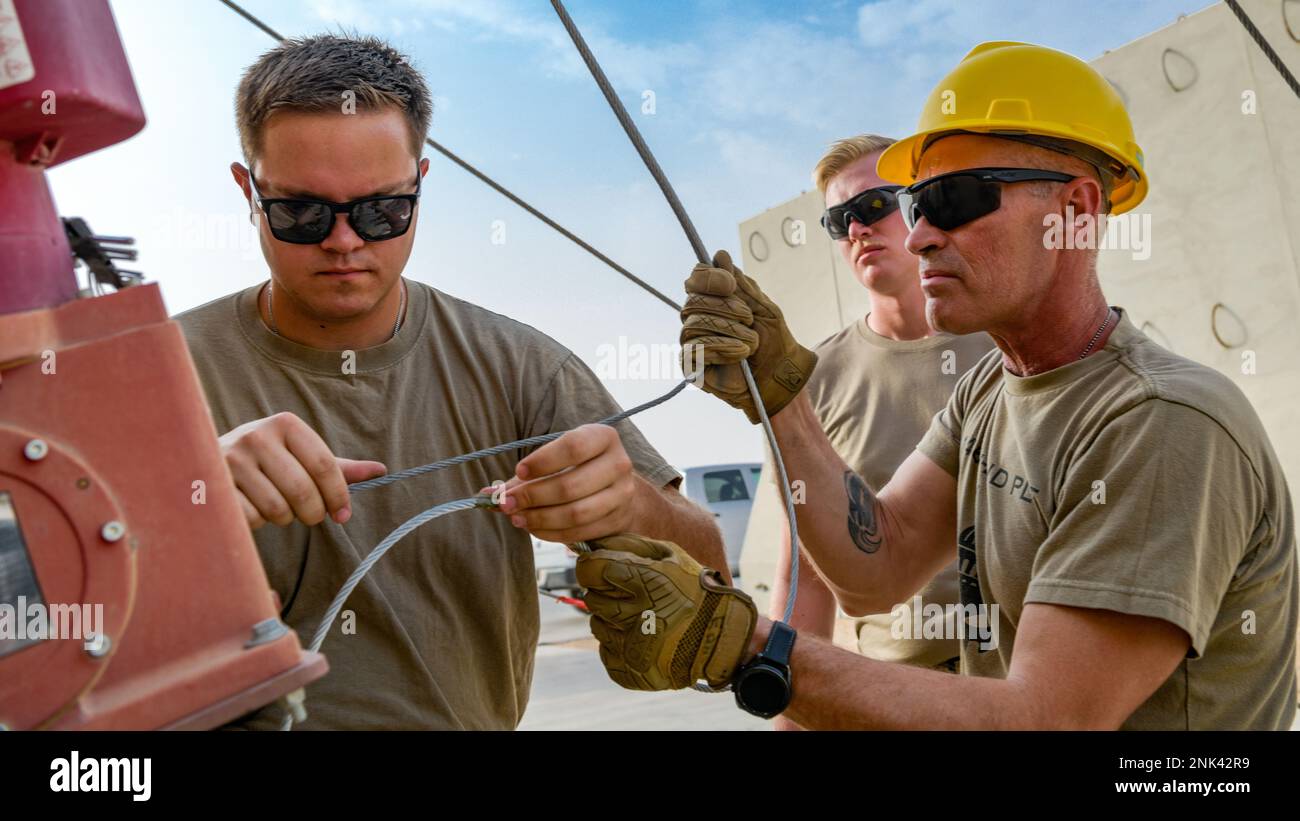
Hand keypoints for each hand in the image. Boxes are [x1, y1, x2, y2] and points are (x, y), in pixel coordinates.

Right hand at [218, 412, 386, 529]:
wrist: (205, 465)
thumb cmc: (265, 464)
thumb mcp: (300, 458)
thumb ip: (337, 467)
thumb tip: (381, 470)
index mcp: (285, 424)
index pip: (324, 465)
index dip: (339, 496)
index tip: (343, 515)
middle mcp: (256, 436)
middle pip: (304, 491)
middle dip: (313, 513)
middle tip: (310, 515)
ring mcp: (231, 460)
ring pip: (278, 509)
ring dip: (285, 518)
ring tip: (276, 506)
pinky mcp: (212, 487)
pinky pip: (252, 519)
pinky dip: (258, 523)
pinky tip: (251, 509)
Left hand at [488, 424, 638, 542]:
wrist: (618, 488)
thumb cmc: (579, 467)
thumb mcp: (557, 459)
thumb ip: (524, 475)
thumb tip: (485, 494)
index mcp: (603, 437)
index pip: (573, 447)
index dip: (543, 461)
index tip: (518, 471)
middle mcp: (618, 464)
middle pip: (570, 485)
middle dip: (532, 496)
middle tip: (506, 503)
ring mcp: (622, 494)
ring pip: (576, 513)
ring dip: (539, 518)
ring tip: (516, 517)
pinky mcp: (617, 519)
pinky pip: (580, 532)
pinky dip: (551, 532)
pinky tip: (533, 527)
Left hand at [577, 533, 756, 690]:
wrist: (720, 638)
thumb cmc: (694, 590)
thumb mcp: (670, 555)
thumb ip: (630, 545)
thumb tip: (593, 543)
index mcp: (645, 583)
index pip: (590, 569)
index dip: (594, 566)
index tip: (603, 567)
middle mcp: (636, 617)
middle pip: (592, 598)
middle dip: (607, 593)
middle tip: (632, 594)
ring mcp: (631, 648)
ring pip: (598, 625)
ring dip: (613, 619)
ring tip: (643, 617)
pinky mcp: (629, 672)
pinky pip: (607, 651)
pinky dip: (620, 644)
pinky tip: (644, 637)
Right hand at [679, 250, 816, 423]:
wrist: (780, 376)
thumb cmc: (774, 342)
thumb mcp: (764, 308)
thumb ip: (741, 285)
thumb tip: (719, 256)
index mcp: (713, 300)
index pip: (695, 278)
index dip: (708, 278)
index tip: (729, 284)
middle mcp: (698, 318)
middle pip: (692, 301)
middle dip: (724, 307)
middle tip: (749, 318)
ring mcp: (692, 342)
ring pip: (694, 324)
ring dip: (728, 330)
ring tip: (752, 342)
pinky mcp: (691, 366)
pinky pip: (694, 349)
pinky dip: (721, 348)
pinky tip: (740, 354)